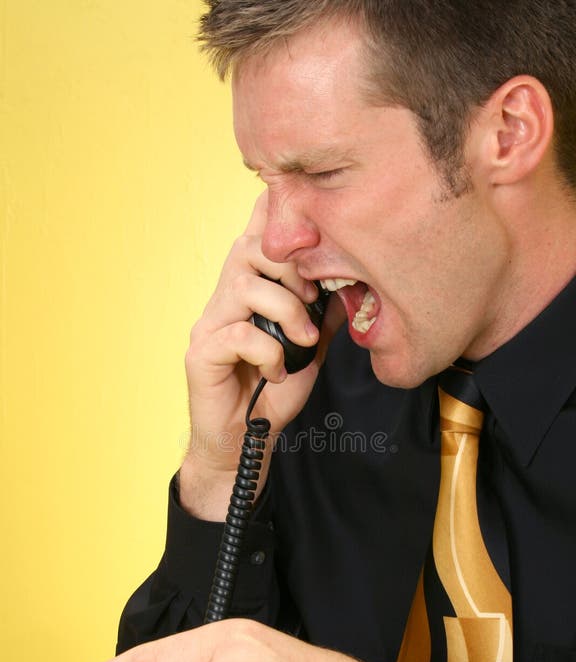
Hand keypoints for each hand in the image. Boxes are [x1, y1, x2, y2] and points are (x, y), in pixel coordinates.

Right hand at [180, 193, 343, 519]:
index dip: (272, 212)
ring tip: (301, 342)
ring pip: (245, 285)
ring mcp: (209, 323)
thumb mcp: (310, 348)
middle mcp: (223, 298)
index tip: (305, 221)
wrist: (245, 441)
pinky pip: (239, 335)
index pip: (253, 235)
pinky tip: (277, 372)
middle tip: (312, 301)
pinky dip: (269, 353)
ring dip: (286, 310)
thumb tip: (349, 280)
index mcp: (248, 290)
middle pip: (248, 247)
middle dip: (291, 268)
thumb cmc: (273, 392)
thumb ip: (322, 314)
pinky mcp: (202, 353)